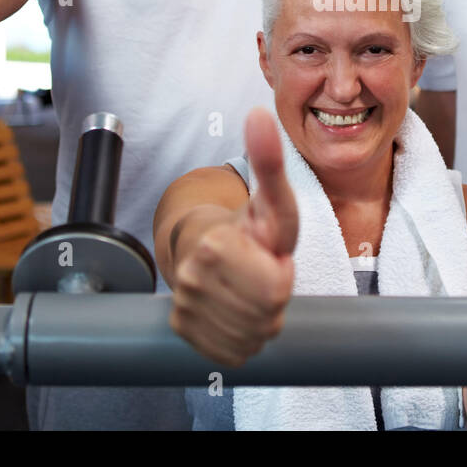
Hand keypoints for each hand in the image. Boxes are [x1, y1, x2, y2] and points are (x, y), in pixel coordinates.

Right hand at [170, 108, 298, 366]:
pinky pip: (234, 352)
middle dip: (275, 296)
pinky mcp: (184, 330)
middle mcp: (191, 279)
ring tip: (251, 288)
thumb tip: (259, 113)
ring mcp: (185, 307)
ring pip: (252, 337)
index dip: (282, 272)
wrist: (202, 245)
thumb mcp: (271, 196)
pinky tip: (238, 311)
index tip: (270, 253)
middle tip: (263, 272)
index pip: (276, 288)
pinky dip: (245, 338)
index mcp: (214, 246)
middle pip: (266, 316)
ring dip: (262, 318)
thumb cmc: (248, 224)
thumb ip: (269, 160)